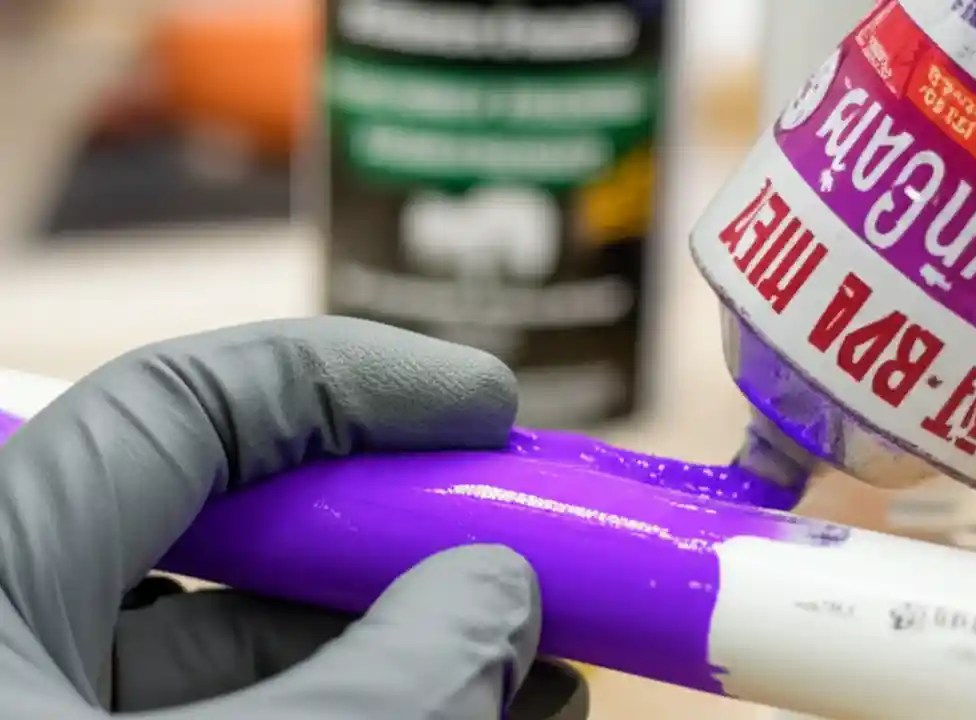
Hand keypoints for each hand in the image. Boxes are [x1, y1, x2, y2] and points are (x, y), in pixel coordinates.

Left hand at [0, 317, 585, 718]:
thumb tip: (501, 592)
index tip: (487, 407)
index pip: (181, 402)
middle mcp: (28, 627)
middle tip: (532, 548)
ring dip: (412, 641)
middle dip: (405, 537)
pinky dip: (371, 706)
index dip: (349, 379)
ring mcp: (68, 707)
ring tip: (540, 663)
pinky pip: (255, 712)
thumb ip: (379, 684)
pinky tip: (483, 714)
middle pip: (244, 534)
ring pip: (260, 641)